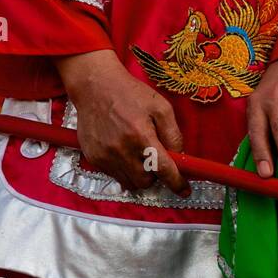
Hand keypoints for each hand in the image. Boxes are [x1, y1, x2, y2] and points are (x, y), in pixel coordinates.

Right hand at [56, 50, 187, 194]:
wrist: (95, 87)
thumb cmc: (130, 94)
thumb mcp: (160, 106)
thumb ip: (173, 133)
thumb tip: (180, 157)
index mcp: (141, 135)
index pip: (163, 170)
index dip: (177, 183)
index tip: (185, 190)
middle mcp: (121, 150)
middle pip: (146, 182)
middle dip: (155, 175)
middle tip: (155, 158)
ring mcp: (105, 156)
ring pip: (129, 182)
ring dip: (139, 175)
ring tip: (138, 154)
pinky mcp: (93, 158)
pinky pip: (114, 175)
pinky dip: (123, 170)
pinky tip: (123, 151)